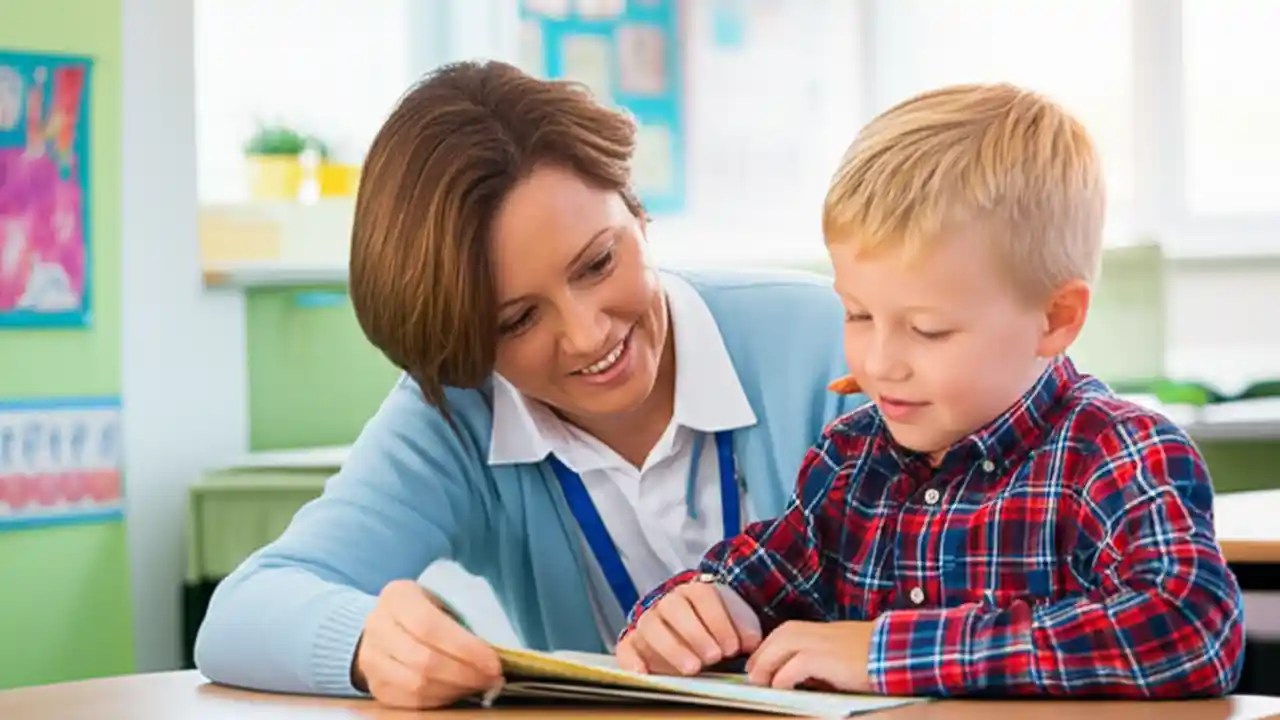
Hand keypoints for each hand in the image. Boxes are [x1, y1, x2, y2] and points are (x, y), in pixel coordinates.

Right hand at [352, 580, 502, 708]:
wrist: (386, 622)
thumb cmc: (427, 606)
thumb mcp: (443, 595)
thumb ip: (465, 614)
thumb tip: (497, 646)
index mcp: (397, 597)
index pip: (430, 626)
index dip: (465, 648)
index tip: (493, 662)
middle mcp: (377, 627)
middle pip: (423, 660)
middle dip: (465, 673)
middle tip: (491, 678)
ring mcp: (371, 659)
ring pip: (416, 685)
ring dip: (455, 689)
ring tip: (478, 684)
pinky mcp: (375, 685)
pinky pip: (411, 701)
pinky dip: (440, 699)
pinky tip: (459, 690)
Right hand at [616, 581, 761, 675]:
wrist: (694, 631)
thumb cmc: (717, 628)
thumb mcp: (736, 624)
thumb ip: (746, 630)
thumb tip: (751, 642)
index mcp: (694, 591)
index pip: (702, 596)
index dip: (718, 621)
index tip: (733, 647)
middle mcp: (667, 603)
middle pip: (674, 608)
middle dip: (696, 633)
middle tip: (714, 657)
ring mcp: (648, 622)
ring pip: (650, 626)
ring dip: (671, 647)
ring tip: (693, 668)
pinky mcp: (634, 643)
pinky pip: (625, 647)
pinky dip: (630, 660)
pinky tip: (643, 673)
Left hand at [746, 620, 875, 691]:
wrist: (898, 651)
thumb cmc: (874, 657)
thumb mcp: (841, 655)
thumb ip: (820, 660)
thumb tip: (799, 677)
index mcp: (820, 630)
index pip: (784, 634)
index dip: (768, 649)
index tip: (759, 665)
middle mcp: (816, 632)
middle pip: (778, 637)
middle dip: (761, 655)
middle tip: (752, 675)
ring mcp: (821, 642)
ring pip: (781, 646)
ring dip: (766, 664)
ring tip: (760, 682)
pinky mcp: (826, 657)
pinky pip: (796, 665)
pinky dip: (784, 676)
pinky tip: (780, 687)